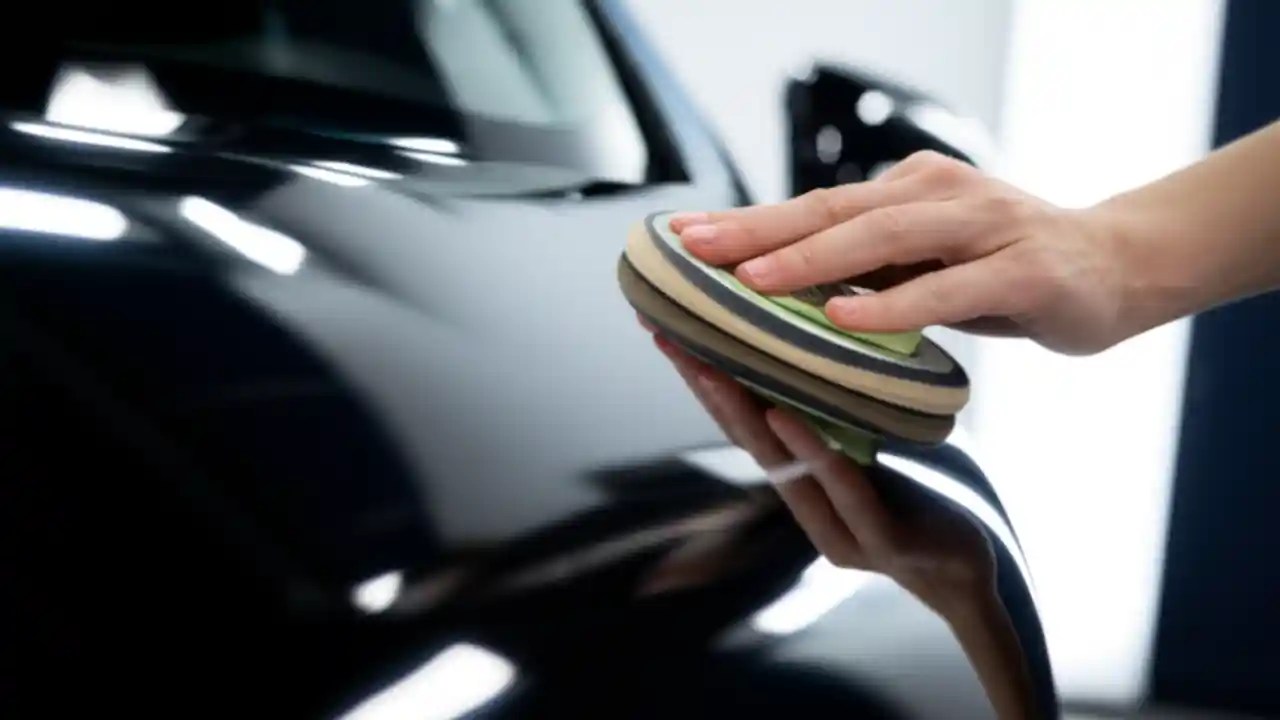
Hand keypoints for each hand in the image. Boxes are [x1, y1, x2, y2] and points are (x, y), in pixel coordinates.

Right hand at [643, 322, 995, 613]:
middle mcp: (805, 508)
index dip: (704, 381)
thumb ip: (831, 419)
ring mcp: (837, 530)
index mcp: (799, 484)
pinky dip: (808, 449)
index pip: (743, 425)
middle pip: (745, 440)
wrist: (965, 576)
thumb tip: (807, 349)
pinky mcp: (880, 541)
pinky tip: (782, 414)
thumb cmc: (913, 505)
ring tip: (709, 365)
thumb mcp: (865, 455)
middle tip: (669, 336)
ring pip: (779, 465)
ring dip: (739, 413)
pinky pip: (840, 489)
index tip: (673, 329)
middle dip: (705, 386)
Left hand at [670, 151, 1128, 354]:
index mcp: (909, 189)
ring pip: (886, 238)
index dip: (748, 221)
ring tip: (753, 280)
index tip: (682, 238)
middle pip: (836, 209)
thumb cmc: (1006, 265)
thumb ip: (869, 264)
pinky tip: (848, 318)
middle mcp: (941, 194)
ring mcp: (986, 225)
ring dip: (813, 257)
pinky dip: (896, 303)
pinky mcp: (1025, 269)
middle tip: (694, 250)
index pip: (815, 203)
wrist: (1117, 267)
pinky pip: (951, 287)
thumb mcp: (928, 259)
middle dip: (758, 231)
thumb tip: (779, 282)